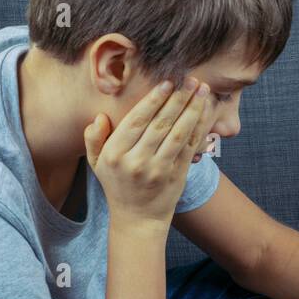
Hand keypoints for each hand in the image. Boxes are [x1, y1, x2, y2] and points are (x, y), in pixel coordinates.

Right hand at [83, 77, 216, 227]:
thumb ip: (93, 138)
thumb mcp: (96, 163)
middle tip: (190, 79)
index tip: (167, 82)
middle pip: (161, 123)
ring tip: (202, 89)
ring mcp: (159, 170)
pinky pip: (190, 147)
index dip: (154, 99)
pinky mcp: (177, 176)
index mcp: (115, 154)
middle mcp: (137, 161)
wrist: (138, 219)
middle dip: (178, 98)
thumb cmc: (117, 185)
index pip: (137, 120)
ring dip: (193, 109)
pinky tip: (205, 111)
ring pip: (179, 133)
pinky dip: (199, 127)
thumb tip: (100, 117)